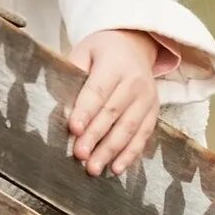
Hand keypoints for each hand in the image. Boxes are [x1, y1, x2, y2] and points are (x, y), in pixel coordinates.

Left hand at [66, 29, 162, 176]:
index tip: (73, 129)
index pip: (98, 91)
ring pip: (129, 128)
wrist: (135, 45)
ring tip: (93, 168)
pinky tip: (116, 168)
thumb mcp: (83, 52)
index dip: (86, 111)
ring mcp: (147, 98)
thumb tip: (60, 105)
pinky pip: (143, 136)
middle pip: (113, 113)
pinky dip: (130, 154)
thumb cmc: (102, 52)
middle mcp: (135, 82)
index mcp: (115, 65)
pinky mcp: (153, 112)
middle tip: (79, 155)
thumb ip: (72, 74)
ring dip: (111, 151)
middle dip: (95, 136)